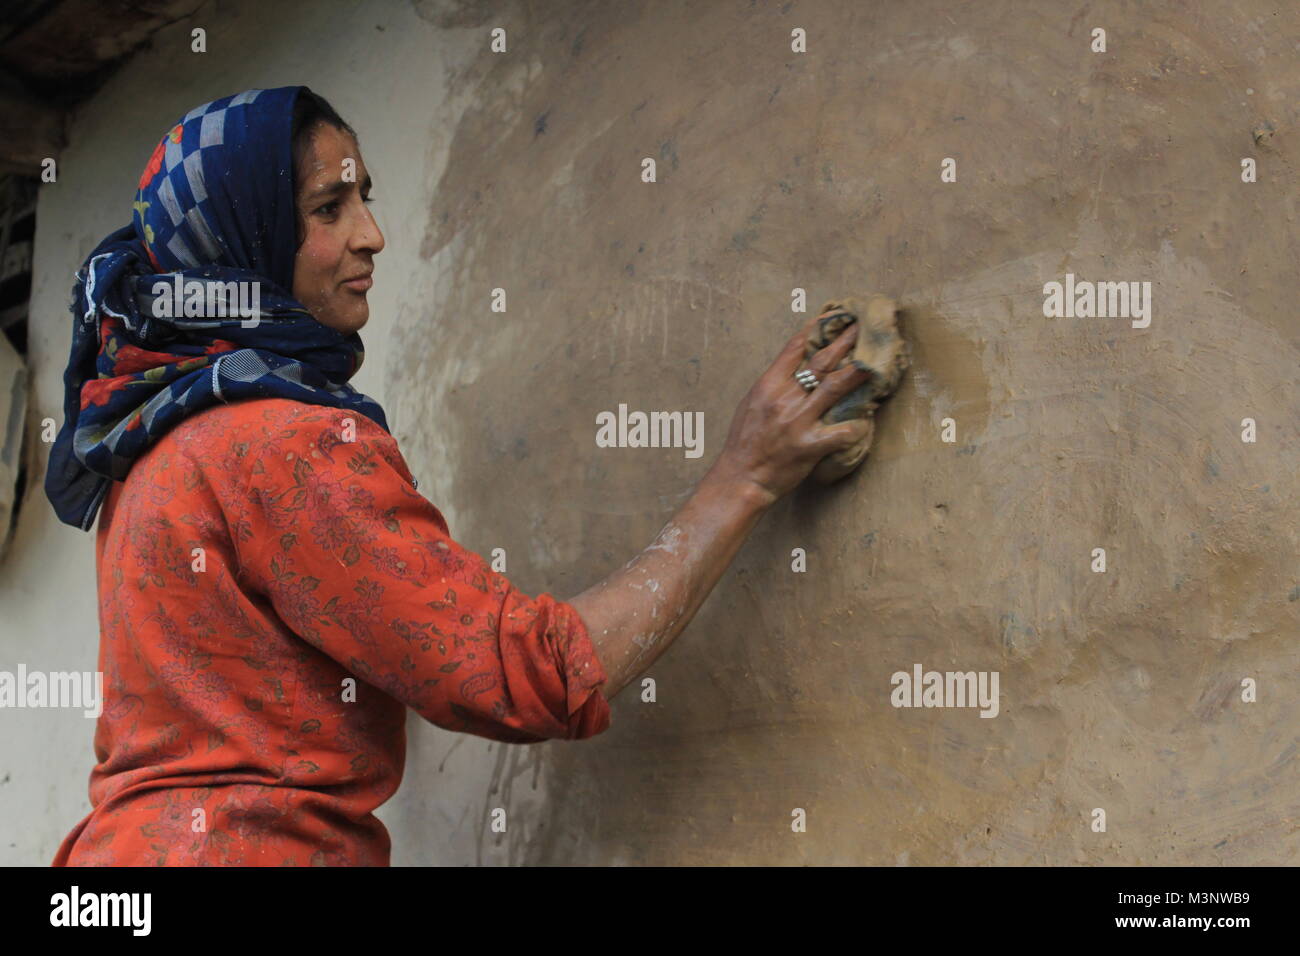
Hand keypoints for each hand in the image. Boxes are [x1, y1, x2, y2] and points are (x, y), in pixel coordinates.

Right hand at [709, 309, 873, 505]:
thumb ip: (775, 385)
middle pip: (820, 362)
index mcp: (768, 385)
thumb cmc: (745, 442)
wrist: (741, 478)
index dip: (816, 328)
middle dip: (844, 341)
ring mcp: (798, 421)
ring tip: (875, 359)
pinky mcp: (810, 446)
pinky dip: (857, 426)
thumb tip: (798, 368)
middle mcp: (784, 399)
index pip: (794, 348)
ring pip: (835, 388)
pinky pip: (841, 432)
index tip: (833, 316)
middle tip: (863, 326)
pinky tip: (868, 421)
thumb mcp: (752, 404)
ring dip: (858, 371)